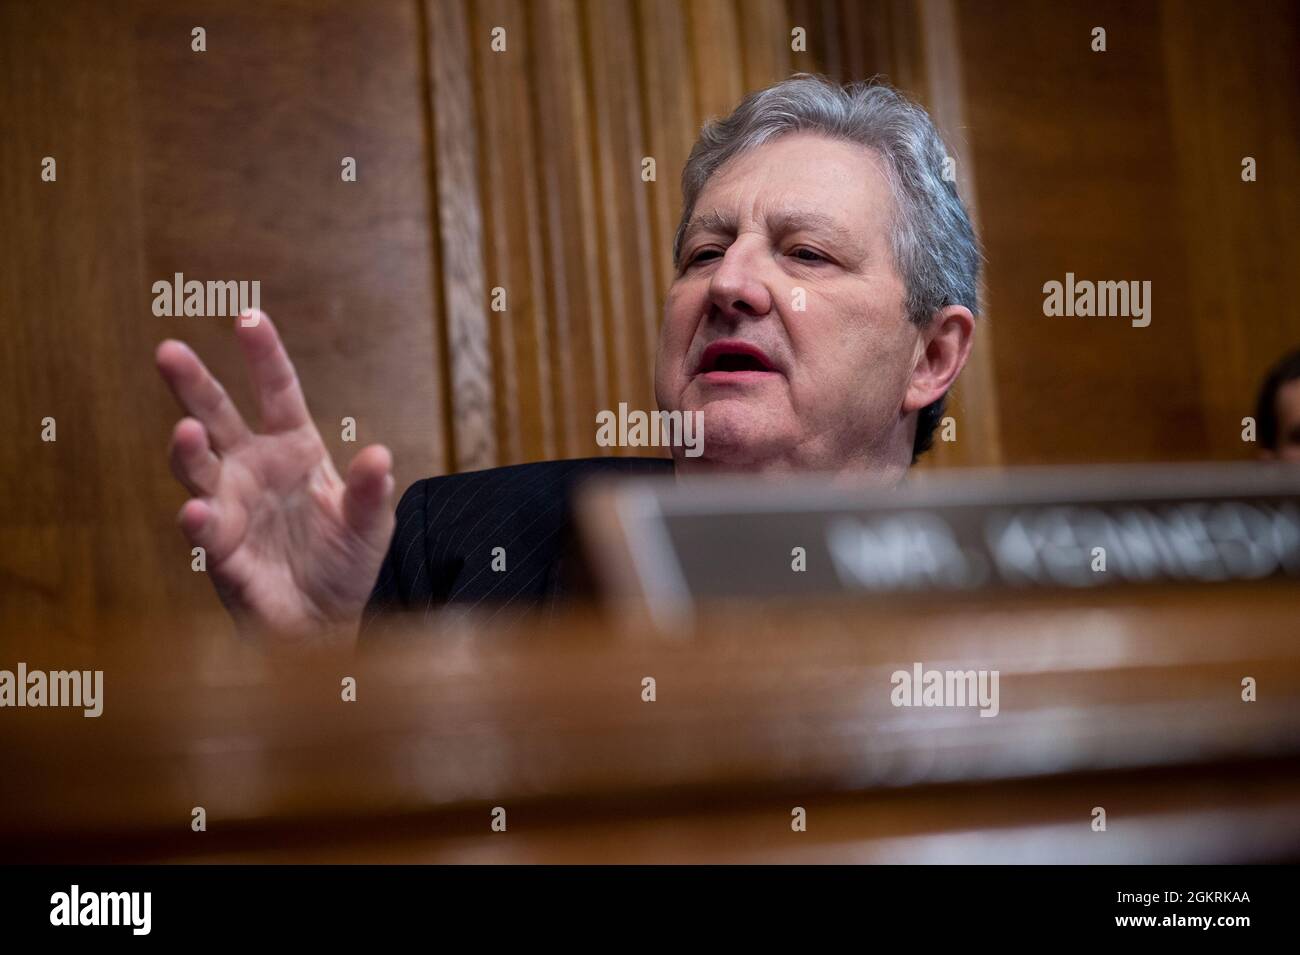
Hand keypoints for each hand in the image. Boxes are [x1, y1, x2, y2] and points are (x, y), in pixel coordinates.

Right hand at [155, 311, 394, 644]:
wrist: (327, 623)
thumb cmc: (346, 564)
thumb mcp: (372, 526)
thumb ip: (372, 492)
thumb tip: (379, 455)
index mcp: (294, 450)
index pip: (277, 392)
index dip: (263, 354)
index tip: (248, 317)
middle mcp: (253, 470)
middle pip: (217, 416)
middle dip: (193, 384)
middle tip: (168, 350)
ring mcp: (231, 507)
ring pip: (198, 468)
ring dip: (188, 449)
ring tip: (185, 431)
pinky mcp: (221, 551)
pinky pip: (204, 531)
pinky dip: (200, 521)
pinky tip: (199, 512)